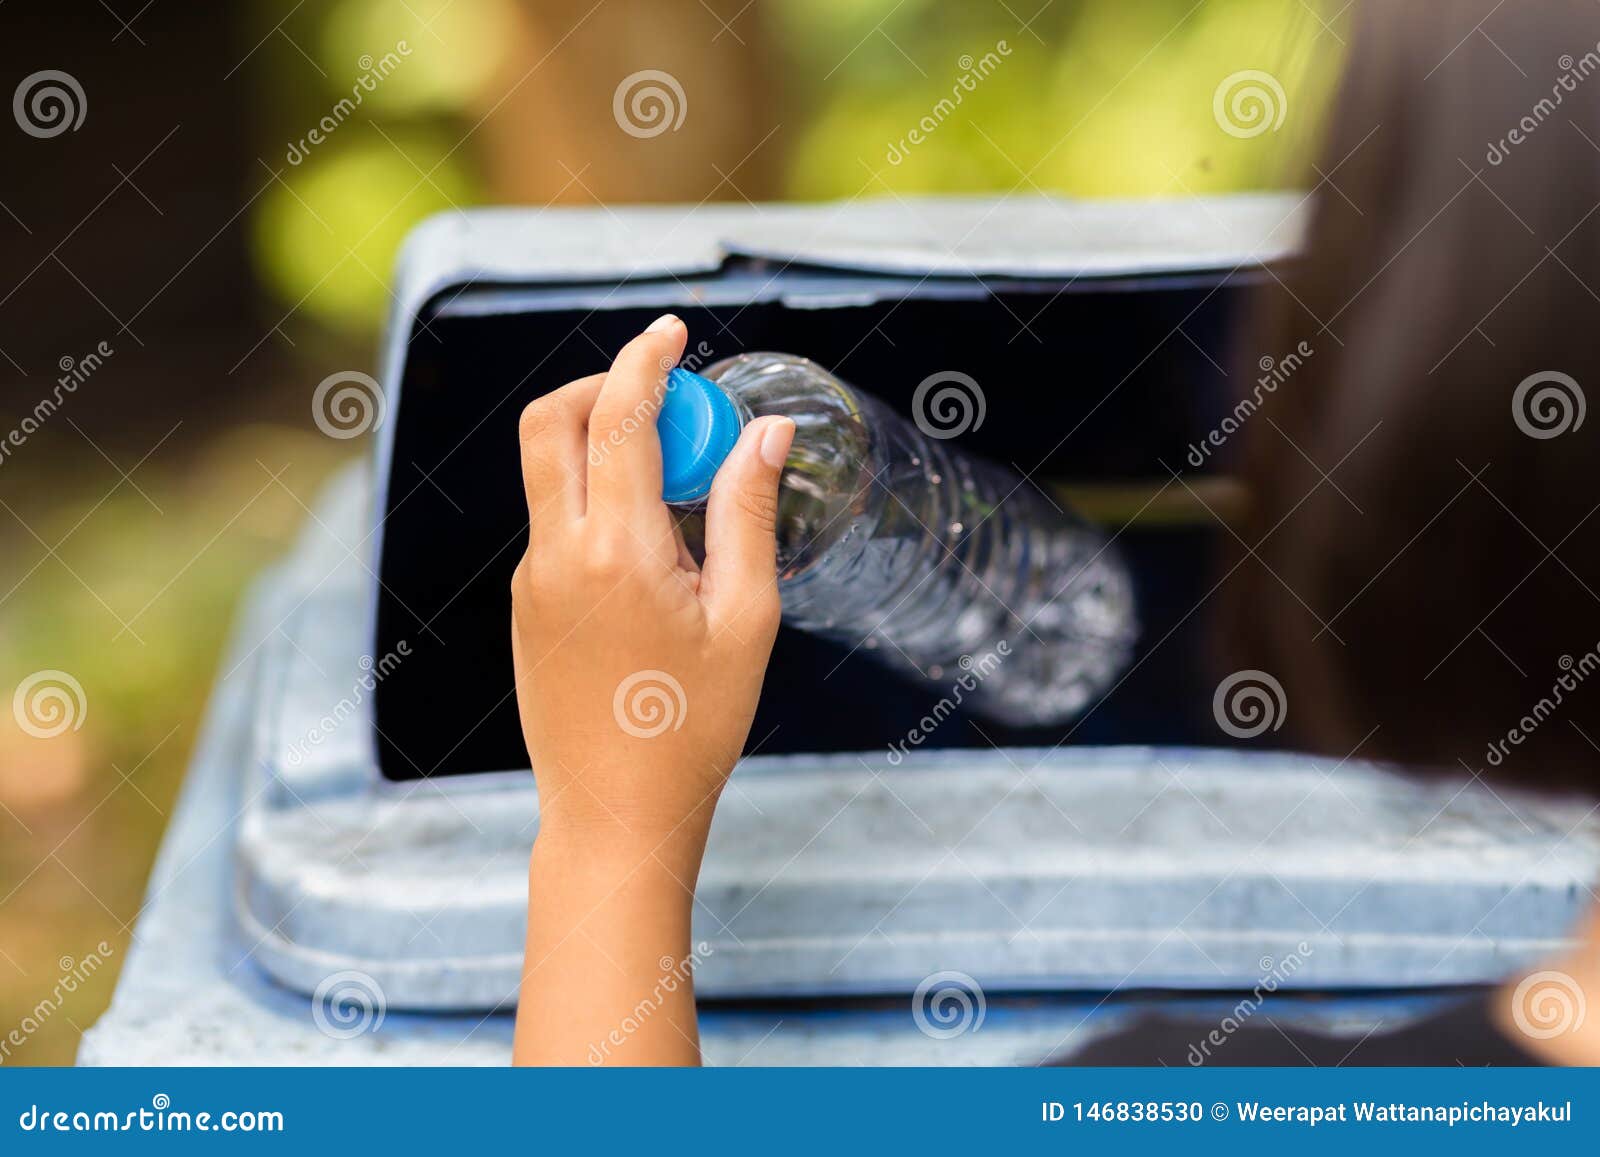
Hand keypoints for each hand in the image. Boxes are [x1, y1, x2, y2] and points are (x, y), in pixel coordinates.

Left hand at [510, 314, 795, 857]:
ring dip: (603, 446)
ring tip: (676, 491)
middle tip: (666, 402)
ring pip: (548, 470)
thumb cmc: (693, 727)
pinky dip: (596, 500)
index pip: (619, 415)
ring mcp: (531, 580)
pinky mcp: (526, 605)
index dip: (646, 358)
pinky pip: (553, 522)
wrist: (614, 814)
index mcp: (616, 552)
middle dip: (604, 387)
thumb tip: (764, 432)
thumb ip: (748, 513)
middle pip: (552, 421)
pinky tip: (651, 551)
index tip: (673, 331)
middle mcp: (557, 555)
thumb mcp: (745, 619)